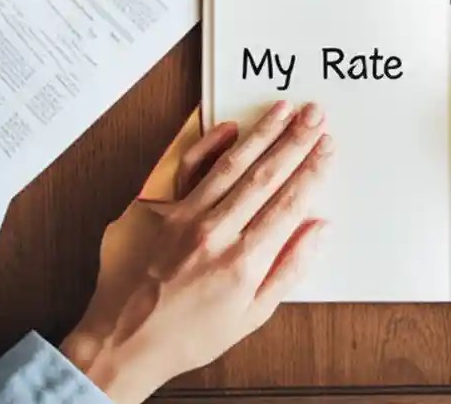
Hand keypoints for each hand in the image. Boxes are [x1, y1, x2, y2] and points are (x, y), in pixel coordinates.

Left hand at [61, 101, 332, 402]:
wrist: (123, 340)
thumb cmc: (188, 335)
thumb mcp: (252, 316)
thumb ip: (289, 268)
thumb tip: (318, 229)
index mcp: (244, 262)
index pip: (289, 203)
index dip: (312, 170)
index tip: (327, 146)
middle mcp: (215, 233)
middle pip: (266, 176)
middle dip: (294, 141)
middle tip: (314, 114)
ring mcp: (183, 217)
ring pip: (231, 165)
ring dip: (261, 134)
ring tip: (283, 110)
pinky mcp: (156, 209)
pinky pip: (188, 170)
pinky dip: (209, 146)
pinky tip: (229, 128)